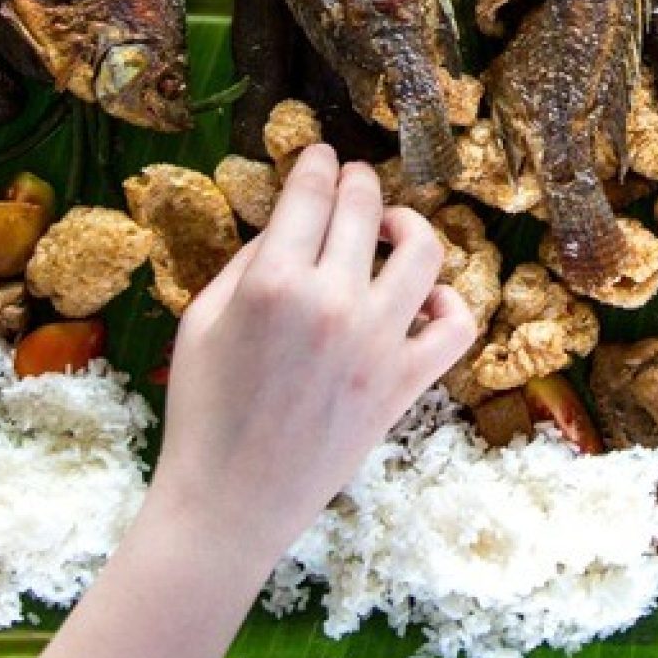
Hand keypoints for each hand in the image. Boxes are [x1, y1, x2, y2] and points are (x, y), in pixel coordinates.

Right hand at [150, 145, 474, 568]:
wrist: (229, 502)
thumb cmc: (204, 411)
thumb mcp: (202, 322)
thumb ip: (248, 262)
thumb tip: (291, 225)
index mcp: (273, 283)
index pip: (311, 196)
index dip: (319, 165)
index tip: (324, 155)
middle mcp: (333, 303)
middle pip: (365, 212)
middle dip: (360, 183)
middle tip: (355, 178)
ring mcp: (378, 343)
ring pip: (424, 253)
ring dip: (410, 228)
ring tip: (392, 231)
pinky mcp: (406, 383)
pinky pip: (455, 327)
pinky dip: (449, 305)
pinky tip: (425, 299)